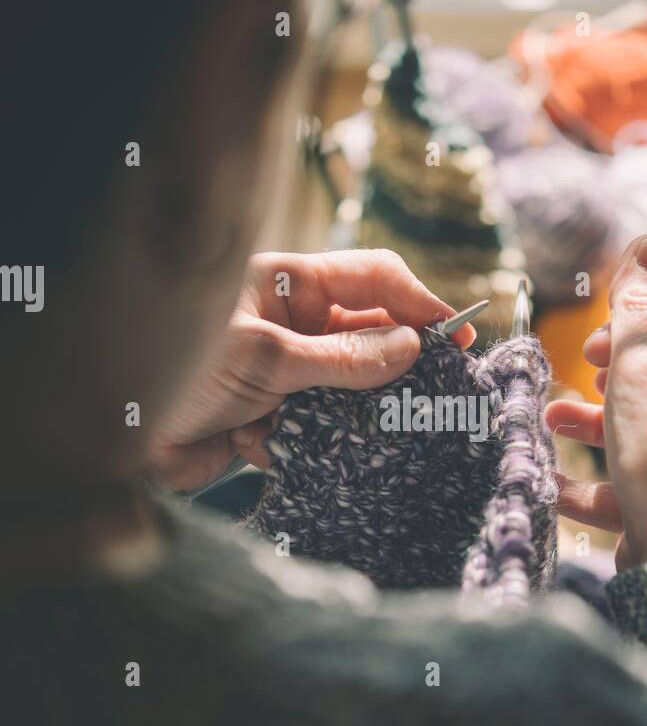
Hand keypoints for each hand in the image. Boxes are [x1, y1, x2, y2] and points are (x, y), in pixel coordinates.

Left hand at [147, 248, 475, 491]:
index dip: (419, 302)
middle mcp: (291, 325)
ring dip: (338, 417)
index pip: (373, 280)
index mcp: (288, 286)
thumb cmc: (177, 369)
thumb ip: (343, 357)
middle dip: (393, 370)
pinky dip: (294, 446)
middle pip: (370, 338)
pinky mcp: (270, 422)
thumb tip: (411, 347)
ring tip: (330, 430)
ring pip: (348, 394)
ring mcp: (283, 375)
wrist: (109, 434)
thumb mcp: (266, 357)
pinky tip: (255, 445)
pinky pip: (313, 435)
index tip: (458, 335)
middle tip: (435, 396)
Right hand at [545, 236, 646, 569]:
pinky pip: (610, 494)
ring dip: (582, 427)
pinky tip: (544, 482)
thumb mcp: (645, 363)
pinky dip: (575, 486)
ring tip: (546, 423)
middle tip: (578, 378)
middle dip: (602, 379)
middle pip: (644, 387)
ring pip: (624, 439)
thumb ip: (639, 304)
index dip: (628, 329)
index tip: (593, 346)